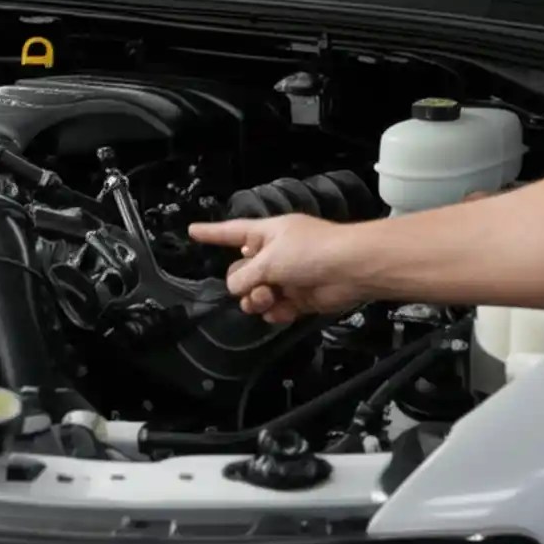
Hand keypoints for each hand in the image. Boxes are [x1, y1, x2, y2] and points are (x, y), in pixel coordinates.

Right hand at [188, 214, 365, 323]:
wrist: (351, 268)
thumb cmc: (311, 252)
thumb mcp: (269, 259)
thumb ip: (245, 275)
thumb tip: (237, 288)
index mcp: (267, 233)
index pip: (232, 231)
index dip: (212, 233)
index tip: (192, 231)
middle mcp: (276, 253)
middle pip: (243, 270)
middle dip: (243, 283)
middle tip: (256, 287)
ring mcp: (289, 276)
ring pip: (257, 293)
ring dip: (258, 299)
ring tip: (267, 299)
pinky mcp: (301, 297)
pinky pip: (277, 308)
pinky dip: (277, 311)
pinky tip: (281, 311)